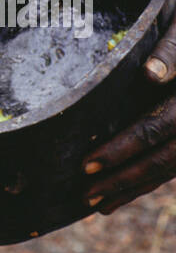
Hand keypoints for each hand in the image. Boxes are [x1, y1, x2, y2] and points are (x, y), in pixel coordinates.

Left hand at [82, 0, 175, 213]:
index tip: (88, 162)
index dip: (123, 148)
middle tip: (84, 193)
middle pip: (165, 157)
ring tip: (99, 204)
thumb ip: (173, 48)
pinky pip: (174, 162)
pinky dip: (149, 180)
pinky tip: (122, 194)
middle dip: (124, 177)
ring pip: (172, 166)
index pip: (157, 126)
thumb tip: (150, 75)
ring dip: (135, 186)